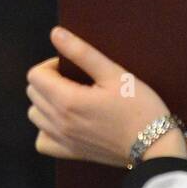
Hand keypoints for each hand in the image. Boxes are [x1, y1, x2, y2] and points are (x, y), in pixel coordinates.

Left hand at [26, 27, 186, 167]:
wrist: (154, 145)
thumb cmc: (138, 105)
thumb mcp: (113, 73)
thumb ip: (81, 52)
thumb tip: (56, 34)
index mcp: (67, 100)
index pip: (35, 75)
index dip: (52, 64)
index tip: (73, 67)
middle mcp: (59, 122)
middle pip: (33, 93)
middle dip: (49, 80)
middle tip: (77, 78)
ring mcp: (63, 140)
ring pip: (35, 115)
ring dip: (46, 102)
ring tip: (72, 97)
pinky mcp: (70, 153)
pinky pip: (41, 141)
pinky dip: (46, 128)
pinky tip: (65, 121)